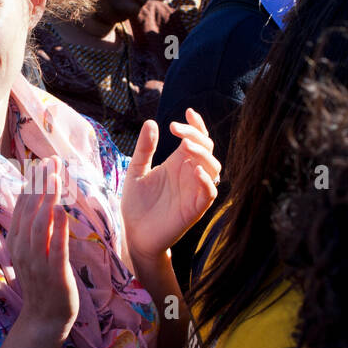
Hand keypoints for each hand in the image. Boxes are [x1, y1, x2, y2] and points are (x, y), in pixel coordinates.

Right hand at [6, 156, 79, 340]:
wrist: (44, 318)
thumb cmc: (42, 282)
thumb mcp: (33, 251)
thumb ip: (35, 227)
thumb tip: (42, 198)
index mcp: (16, 241)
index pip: (21, 206)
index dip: (31, 183)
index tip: (41, 162)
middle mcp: (23, 250)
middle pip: (29, 210)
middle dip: (40, 184)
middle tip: (51, 161)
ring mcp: (37, 263)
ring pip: (39, 226)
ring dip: (48, 200)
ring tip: (57, 179)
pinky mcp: (54, 275)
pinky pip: (55, 249)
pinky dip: (58, 230)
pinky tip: (64, 211)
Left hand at [121, 107, 220, 261]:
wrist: (134, 235)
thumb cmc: (136, 205)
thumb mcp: (136, 171)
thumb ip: (145, 149)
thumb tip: (151, 122)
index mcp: (178, 163)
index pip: (196, 139)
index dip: (197, 125)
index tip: (188, 112)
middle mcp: (190, 174)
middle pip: (206, 149)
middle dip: (196, 135)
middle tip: (177, 129)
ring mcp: (194, 191)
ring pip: (214, 167)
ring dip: (203, 155)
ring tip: (185, 147)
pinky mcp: (195, 209)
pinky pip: (210, 192)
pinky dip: (207, 181)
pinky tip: (195, 171)